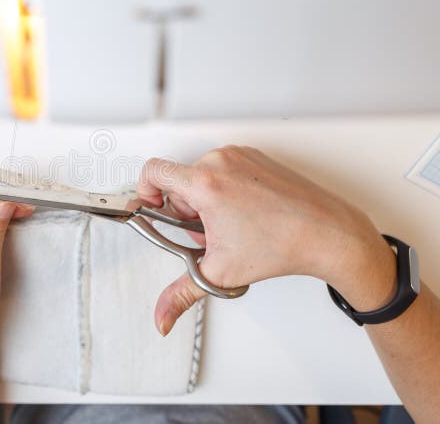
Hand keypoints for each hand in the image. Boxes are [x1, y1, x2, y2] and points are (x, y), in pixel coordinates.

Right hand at [138, 146, 395, 335]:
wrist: (328, 234)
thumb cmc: (285, 244)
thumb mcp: (220, 272)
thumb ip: (181, 294)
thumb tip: (163, 316)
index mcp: (205, 183)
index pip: (153, 171)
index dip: (144, 191)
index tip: (153, 209)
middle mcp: (221, 161)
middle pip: (179, 182)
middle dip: (185, 210)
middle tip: (207, 232)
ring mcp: (240, 156)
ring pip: (202, 176)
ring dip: (205, 201)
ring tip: (229, 225)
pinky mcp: (255, 157)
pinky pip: (224, 169)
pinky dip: (225, 190)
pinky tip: (243, 214)